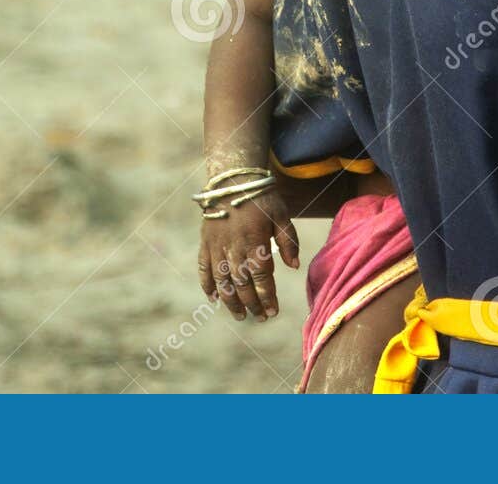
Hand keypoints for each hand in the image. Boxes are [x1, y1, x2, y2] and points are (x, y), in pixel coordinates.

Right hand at [197, 188, 299, 320]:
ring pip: (222, 281)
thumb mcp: (281, 214)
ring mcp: (217, 246)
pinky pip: (204, 268)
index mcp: (255, 241)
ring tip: (240, 315)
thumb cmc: (261, 197)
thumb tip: (294, 266)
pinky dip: (207, 284)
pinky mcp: (205, 242)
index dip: (267, 297)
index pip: (261, 277)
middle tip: (261, 318)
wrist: (232, 178)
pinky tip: (213, 298)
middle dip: (252, 304)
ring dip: (231, 301)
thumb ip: (289, 240)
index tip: (273, 312)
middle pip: (242, 284)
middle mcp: (234, 247)